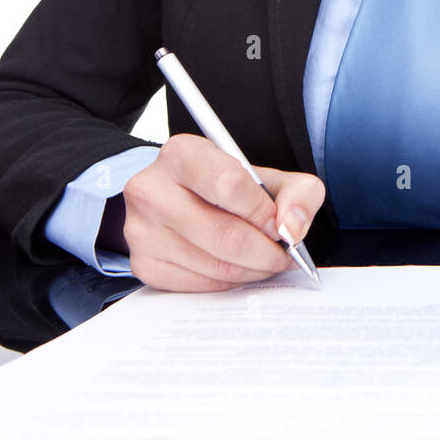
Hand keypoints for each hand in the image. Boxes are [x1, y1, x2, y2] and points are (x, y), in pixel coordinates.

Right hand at [120, 132, 324, 291]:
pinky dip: (230, 282)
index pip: (229, 185)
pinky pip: (200, 285)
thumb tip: (292, 228)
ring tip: (264, 260)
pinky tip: (238, 268)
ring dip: (252, 270)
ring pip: (215, 266)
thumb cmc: (227, 187)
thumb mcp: (268, 177)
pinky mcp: (144, 264)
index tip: (280, 226)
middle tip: (283, 255)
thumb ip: (298, 192)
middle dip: (266, 252)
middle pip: (225, 235)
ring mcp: (141, 230)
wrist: (180, 200)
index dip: (264, 213)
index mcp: (182, 154)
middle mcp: (152, 189)